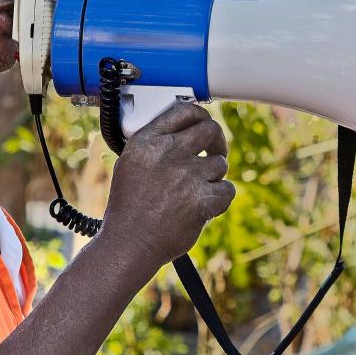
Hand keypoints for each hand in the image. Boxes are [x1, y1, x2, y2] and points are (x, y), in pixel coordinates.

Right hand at [98, 100, 234, 270]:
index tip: (204, 123)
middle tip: (215, 151)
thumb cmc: (128, 208)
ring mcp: (186, 176)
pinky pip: (227, 190)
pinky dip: (220, 198)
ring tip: (196, 191)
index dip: (199, 115)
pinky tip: (205, 205)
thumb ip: (155, 145)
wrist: (129, 243)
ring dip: (213, 177)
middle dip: (217, 141)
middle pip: (210, 130)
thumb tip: (184, 132)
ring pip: (220, 163)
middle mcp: (167, 154)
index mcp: (146, 142)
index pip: (183, 110)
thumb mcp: (129, 165)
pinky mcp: (201, 201)